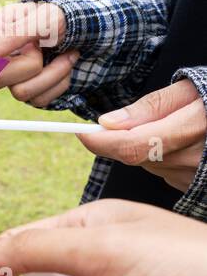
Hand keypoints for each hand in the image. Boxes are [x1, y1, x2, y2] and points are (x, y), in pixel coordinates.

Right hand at [0, 1, 76, 105]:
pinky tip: (68, 64)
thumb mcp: (41, 19)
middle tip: (42, 47)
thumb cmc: (69, 16)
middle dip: (26, 65)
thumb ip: (8, 37)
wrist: (105, 30)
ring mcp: (14, 76)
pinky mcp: (32, 91)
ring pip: (19, 93)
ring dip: (51, 74)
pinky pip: (38, 101)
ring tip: (67, 54)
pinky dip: (60, 84)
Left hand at [78, 79, 205, 191]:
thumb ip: (150, 108)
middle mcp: (192, 159)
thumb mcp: (189, 89)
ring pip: (147, 164)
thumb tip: (108, 124)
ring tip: (166, 127)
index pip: (132, 145)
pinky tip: (176, 143)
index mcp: (193, 128)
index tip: (82, 132)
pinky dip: (159, 157)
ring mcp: (193, 176)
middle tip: (129, 121)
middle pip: (136, 156)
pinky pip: (162, 172)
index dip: (100, 142)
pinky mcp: (192, 185)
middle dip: (122, 140)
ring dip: (143, 148)